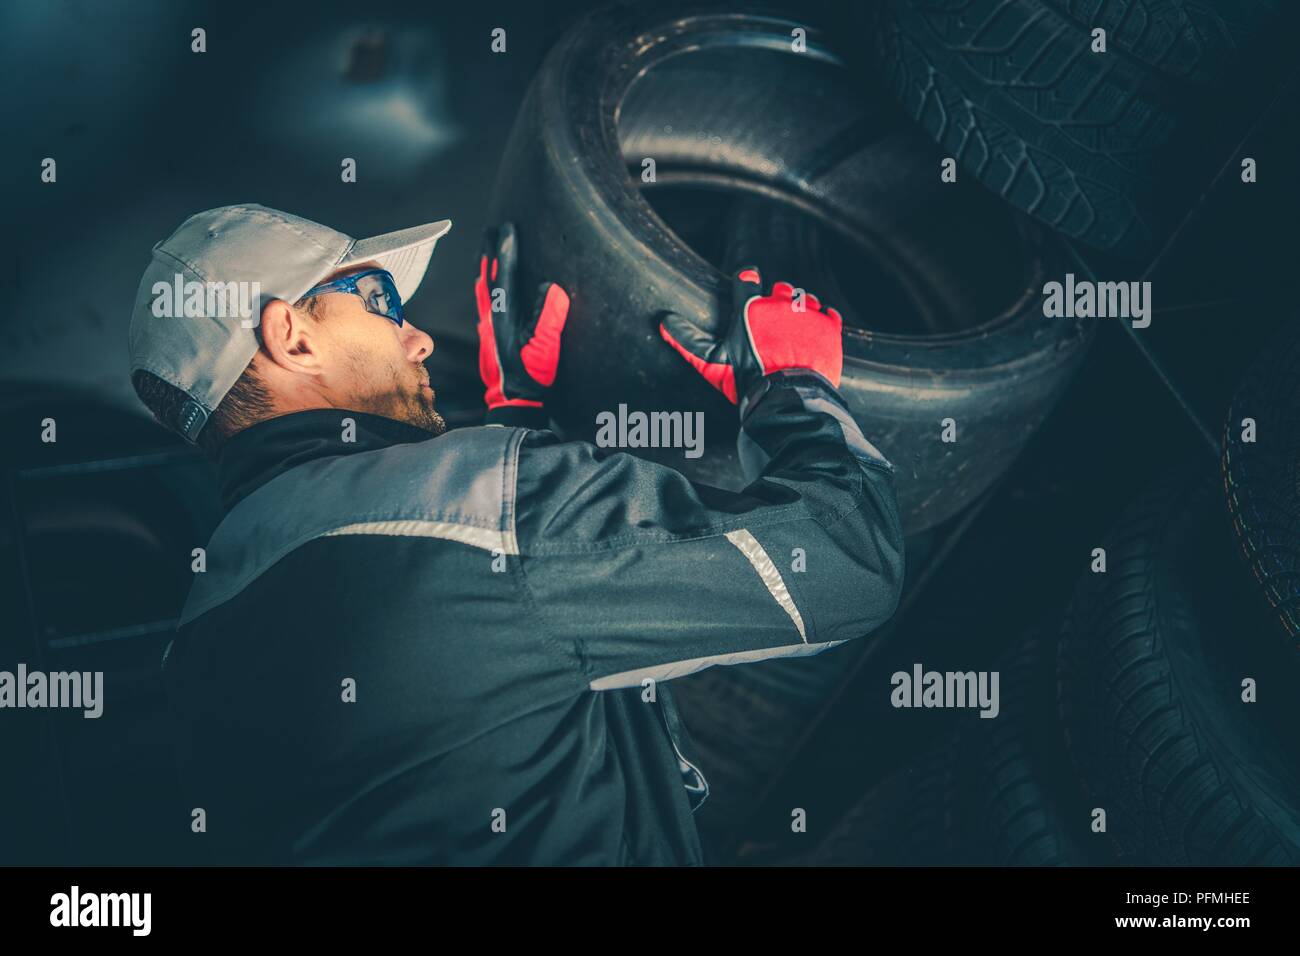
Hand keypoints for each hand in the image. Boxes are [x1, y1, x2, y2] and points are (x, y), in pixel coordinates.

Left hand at [475, 222, 570, 411]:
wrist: (513, 403)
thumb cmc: (530, 378)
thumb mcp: (545, 349)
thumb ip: (548, 319)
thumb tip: (552, 288)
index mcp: (505, 318)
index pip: (505, 276)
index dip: (507, 251)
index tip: (507, 229)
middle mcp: (492, 320)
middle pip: (488, 277)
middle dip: (490, 252)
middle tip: (490, 231)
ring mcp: (488, 329)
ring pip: (484, 289)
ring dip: (486, 267)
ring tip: (487, 251)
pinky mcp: (490, 338)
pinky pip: (485, 303)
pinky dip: (486, 287)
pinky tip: (487, 287)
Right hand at [659, 267, 842, 404]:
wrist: (788, 397)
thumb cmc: (747, 378)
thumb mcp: (712, 362)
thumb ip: (688, 340)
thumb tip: (663, 322)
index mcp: (751, 308)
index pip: (747, 278)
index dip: (747, 280)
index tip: (749, 284)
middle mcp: (780, 304)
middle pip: (780, 289)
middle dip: (776, 302)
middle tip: (772, 326)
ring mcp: (807, 314)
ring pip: (804, 299)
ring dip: (799, 310)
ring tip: (793, 332)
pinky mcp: (829, 327)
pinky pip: (829, 313)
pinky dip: (822, 320)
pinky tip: (814, 333)